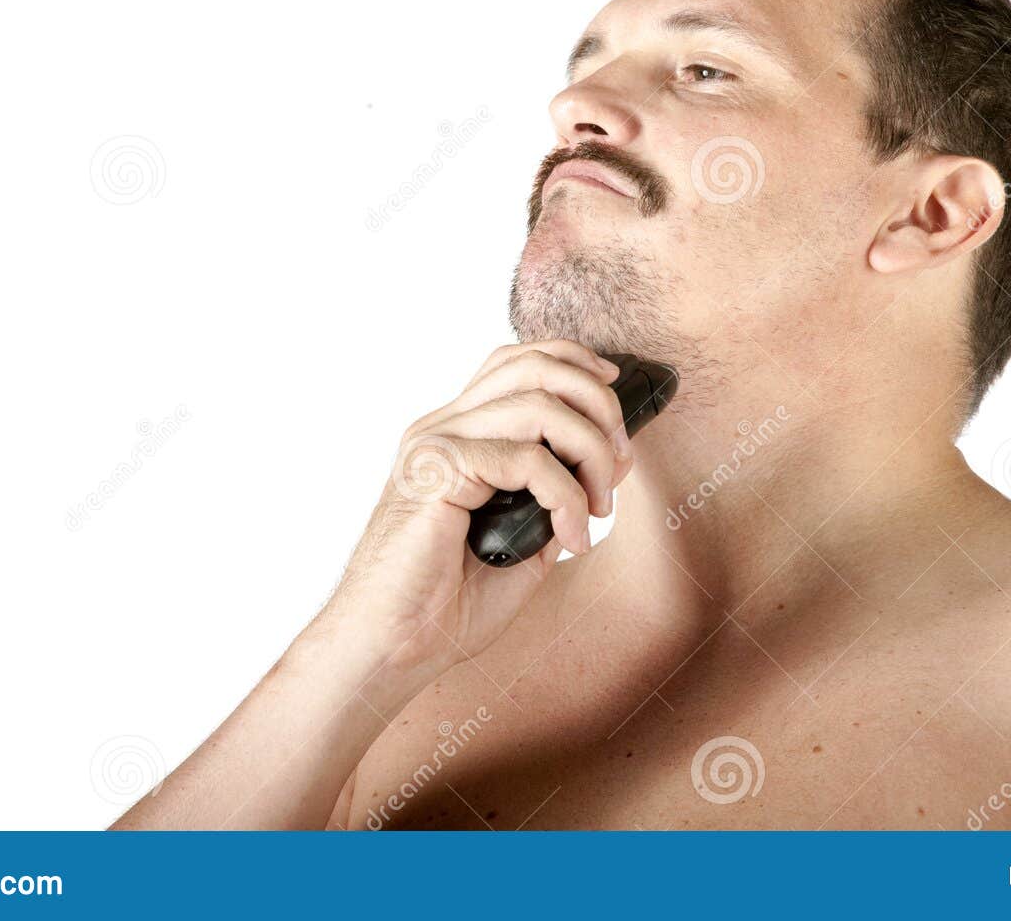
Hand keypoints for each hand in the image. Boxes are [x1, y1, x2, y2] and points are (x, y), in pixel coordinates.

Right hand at [317, 340, 631, 685]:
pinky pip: (529, 460)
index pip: (517, 362)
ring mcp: (437, 443)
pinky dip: (567, 498)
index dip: (574, 366)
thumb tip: (612, 460)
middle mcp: (444, 427)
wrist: (391, 648)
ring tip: (599, 505)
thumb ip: (559, 496)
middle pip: (534, 365)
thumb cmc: (444, 605)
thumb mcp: (524, 540)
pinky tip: (572, 538)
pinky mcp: (438, 470)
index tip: (615, 400)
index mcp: (457, 434)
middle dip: (597, 403)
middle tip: (619, 462)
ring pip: (540, 404)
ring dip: (592, 451)